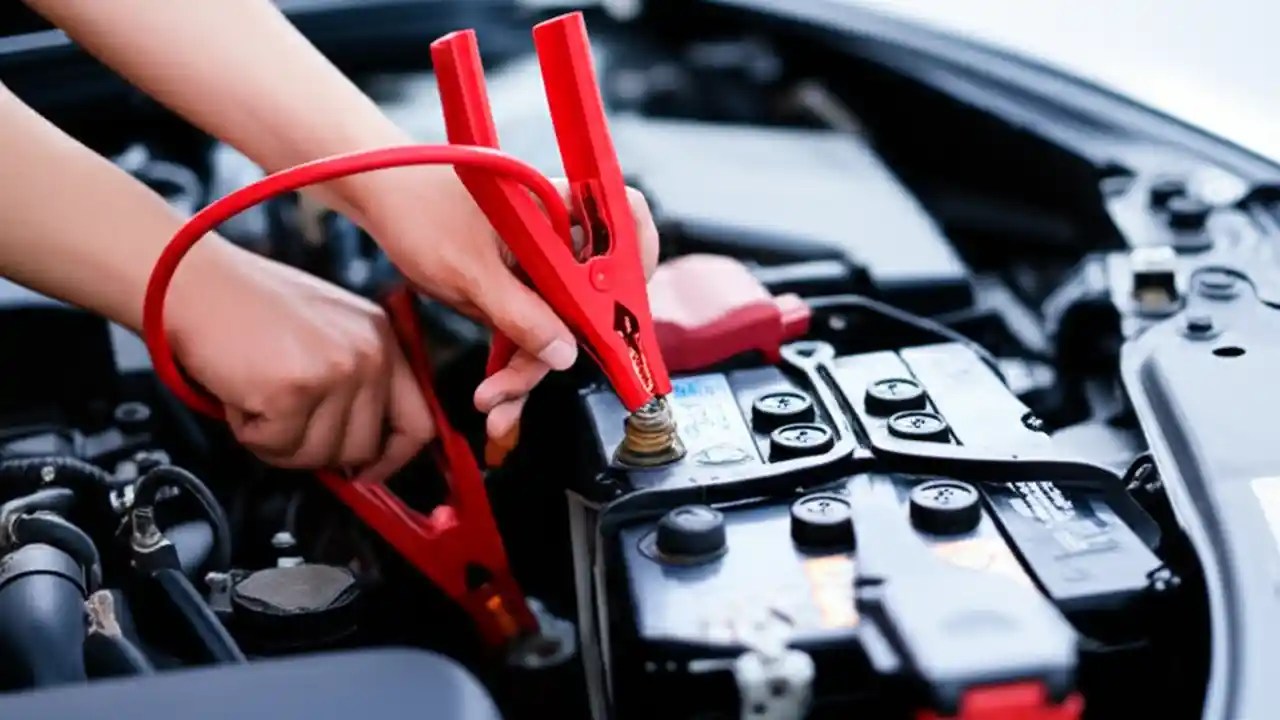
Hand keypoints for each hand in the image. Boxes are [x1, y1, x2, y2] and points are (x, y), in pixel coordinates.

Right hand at [166, 242, 435, 481]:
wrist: (192, 281)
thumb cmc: (246, 308)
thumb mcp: (326, 333)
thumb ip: (354, 385)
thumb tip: (362, 453)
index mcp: (382, 338)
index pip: (419, 422)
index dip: (393, 459)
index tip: (367, 472)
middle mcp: (370, 354)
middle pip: (363, 448)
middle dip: (318, 450)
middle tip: (283, 420)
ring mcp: (336, 372)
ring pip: (318, 456)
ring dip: (279, 441)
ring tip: (259, 394)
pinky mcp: (295, 391)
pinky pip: (275, 447)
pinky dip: (250, 432)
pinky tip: (242, 392)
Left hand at [358, 171, 658, 449]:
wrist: (378, 200)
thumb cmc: (419, 211)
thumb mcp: (470, 272)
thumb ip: (521, 315)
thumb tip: (565, 354)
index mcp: (561, 208)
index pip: (628, 222)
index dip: (639, 263)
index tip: (628, 312)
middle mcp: (558, 236)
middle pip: (590, 297)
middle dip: (559, 351)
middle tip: (517, 387)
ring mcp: (538, 265)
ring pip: (557, 325)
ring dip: (528, 371)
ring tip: (493, 404)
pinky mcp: (515, 288)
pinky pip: (528, 332)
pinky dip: (513, 366)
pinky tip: (495, 397)